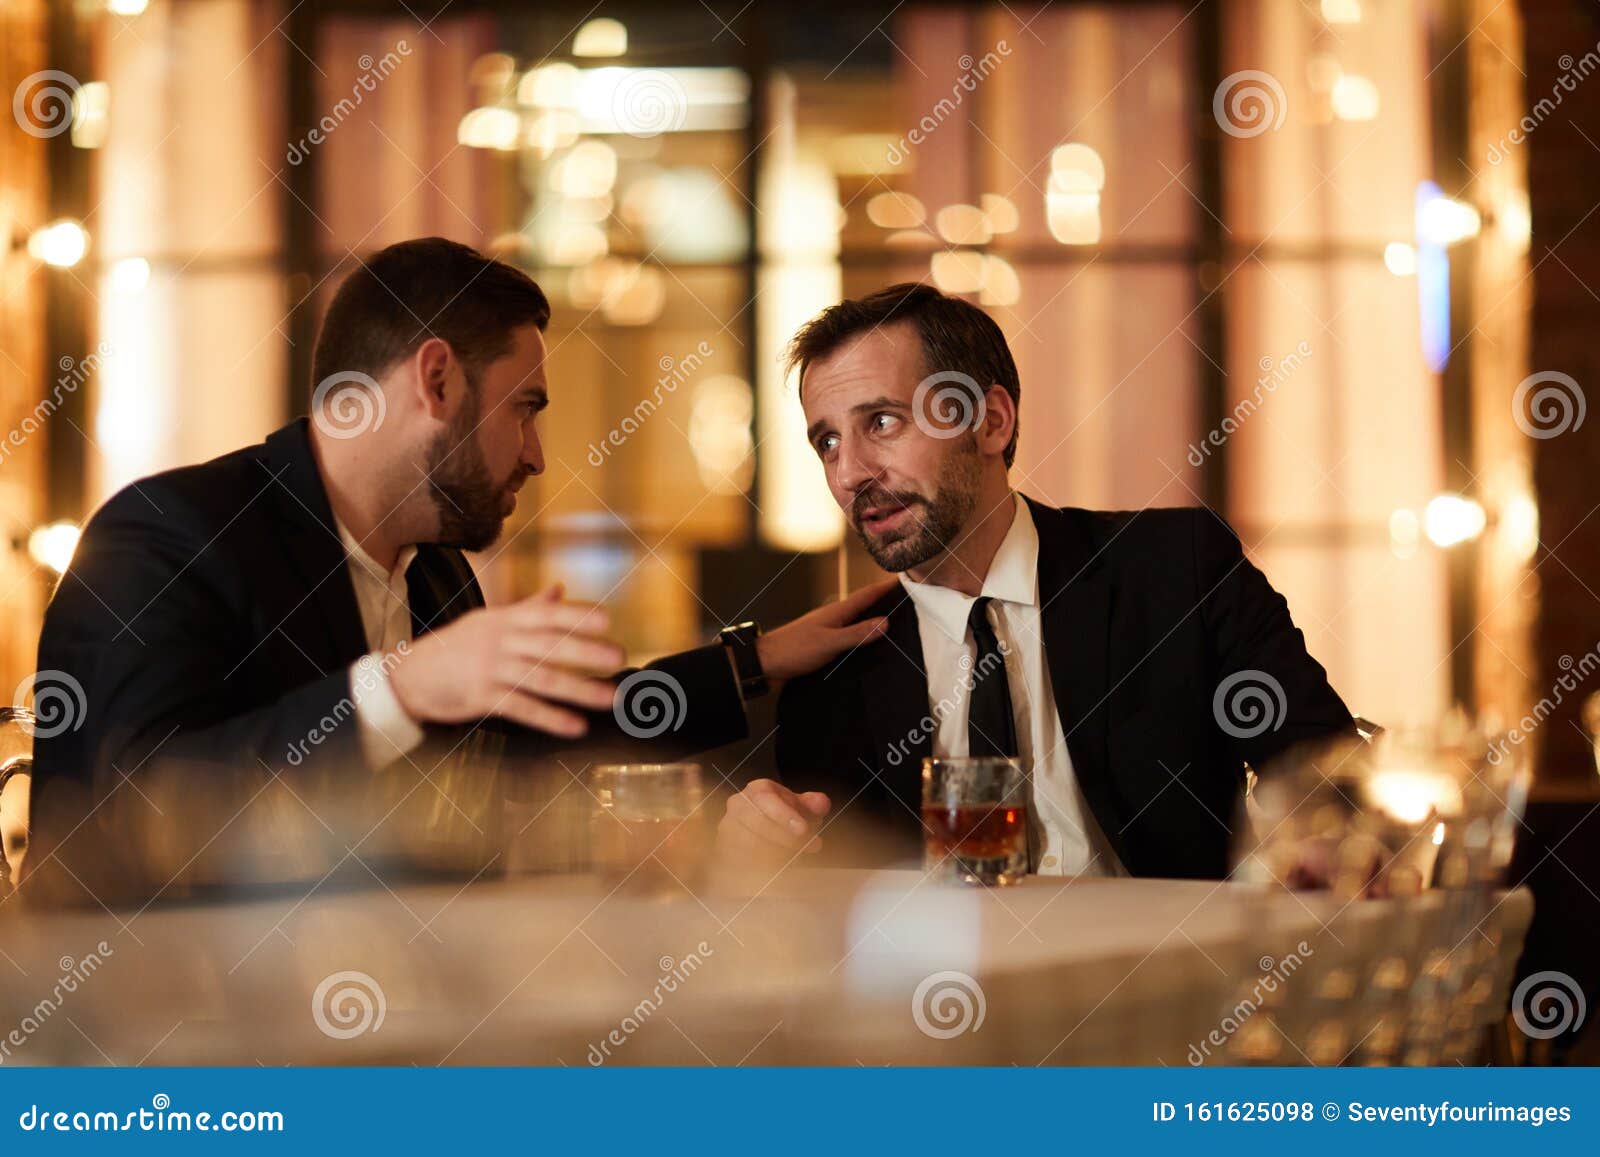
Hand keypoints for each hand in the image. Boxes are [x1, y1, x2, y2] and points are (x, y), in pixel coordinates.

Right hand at [389, 584, 623, 736]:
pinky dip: (551, 718)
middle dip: (587, 651)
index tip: (608, 621)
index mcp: (504, 619)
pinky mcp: (481, 697)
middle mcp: (500, 640)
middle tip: (620, 658)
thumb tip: (560, 589)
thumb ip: (527, 608)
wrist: (406, 676)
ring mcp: (490, 669)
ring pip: (542, 678)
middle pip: (550, 644)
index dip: (577, 616)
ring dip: (580, 689)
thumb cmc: (454, 648)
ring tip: (611, 698)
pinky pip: (522, 707)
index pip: (546, 614)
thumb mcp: (488, 621)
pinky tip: (577, 726)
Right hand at [717, 778, 831, 860]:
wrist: (761, 826)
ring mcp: (728, 829)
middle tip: (810, 846)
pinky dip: (763, 867)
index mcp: (758, 791)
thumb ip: (813, 804)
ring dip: (777, 854)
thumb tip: (821, 803)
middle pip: (757, 823)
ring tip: (797, 857)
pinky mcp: (724, 850)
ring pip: (749, 845)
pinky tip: (780, 868)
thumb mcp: (801, 807)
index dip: (784, 815)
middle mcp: (738, 806)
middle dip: (786, 838)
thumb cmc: (783, 815)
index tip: (803, 830)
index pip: (766, 800)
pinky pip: (741, 862)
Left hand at [754, 577, 896, 682]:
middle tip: (903, 599)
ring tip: (891, 620)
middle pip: (862, 606)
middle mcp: (832, 618)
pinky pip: (847, 636)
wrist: (765, 664)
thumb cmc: (793, 650)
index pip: (867, 595)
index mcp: (836, 612)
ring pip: (855, 621)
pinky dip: (859, 636)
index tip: (903, 579)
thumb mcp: (830, 642)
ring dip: (871, 619)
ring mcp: (826, 630)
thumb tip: (885, 622)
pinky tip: (864, 645)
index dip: (885, 587)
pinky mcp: (821, 644)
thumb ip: (857, 633)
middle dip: (882, 601)